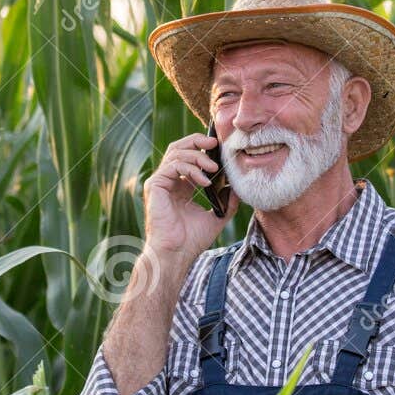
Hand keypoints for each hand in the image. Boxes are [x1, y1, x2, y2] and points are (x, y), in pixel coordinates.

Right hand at [142, 132, 237, 262]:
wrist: (176, 254)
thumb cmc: (191, 240)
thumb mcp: (216, 217)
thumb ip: (227, 201)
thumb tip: (239, 187)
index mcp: (180, 186)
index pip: (188, 156)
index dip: (202, 148)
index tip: (220, 147)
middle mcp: (168, 181)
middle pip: (179, 148)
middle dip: (197, 141)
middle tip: (215, 143)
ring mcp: (160, 182)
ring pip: (176, 153)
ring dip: (198, 156)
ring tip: (214, 168)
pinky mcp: (155, 185)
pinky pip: (172, 166)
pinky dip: (190, 169)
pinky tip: (204, 182)